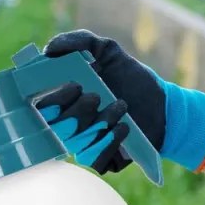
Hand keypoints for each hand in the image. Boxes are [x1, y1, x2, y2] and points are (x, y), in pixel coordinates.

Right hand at [41, 30, 204, 173]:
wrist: (163, 106)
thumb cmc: (131, 79)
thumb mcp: (109, 52)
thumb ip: (80, 42)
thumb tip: (48, 48)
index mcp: (64, 103)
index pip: (42, 108)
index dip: (54, 99)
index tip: (74, 86)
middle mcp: (68, 127)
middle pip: (58, 127)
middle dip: (78, 110)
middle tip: (97, 96)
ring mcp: (83, 147)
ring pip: (77, 142)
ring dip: (101, 121)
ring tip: (121, 106)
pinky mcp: (100, 162)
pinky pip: (95, 159)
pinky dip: (110, 141)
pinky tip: (125, 127)